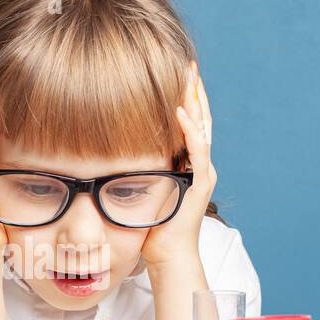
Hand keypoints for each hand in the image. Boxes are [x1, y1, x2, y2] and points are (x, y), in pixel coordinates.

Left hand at [141, 61, 214, 268]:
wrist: (169, 255)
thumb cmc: (154, 228)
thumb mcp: (146, 188)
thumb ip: (141, 169)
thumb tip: (116, 152)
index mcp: (190, 165)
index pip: (192, 123)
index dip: (187, 98)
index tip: (179, 73)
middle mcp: (201, 165)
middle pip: (202, 119)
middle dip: (195, 90)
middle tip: (189, 63)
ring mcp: (202, 173)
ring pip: (203, 128)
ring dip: (196, 101)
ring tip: (190, 76)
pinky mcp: (199, 184)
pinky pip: (197, 150)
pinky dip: (190, 129)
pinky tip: (181, 110)